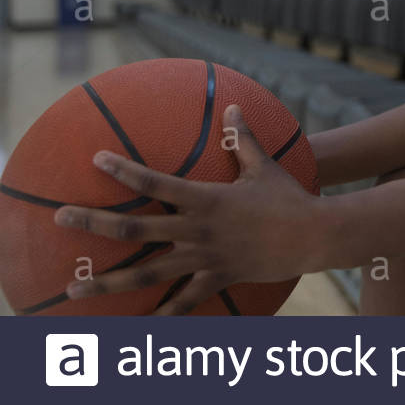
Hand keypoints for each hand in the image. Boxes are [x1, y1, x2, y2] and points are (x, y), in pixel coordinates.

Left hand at [53, 103, 322, 314]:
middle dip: (94, 223)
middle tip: (60, 217)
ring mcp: (204, 258)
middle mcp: (197, 230)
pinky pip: (182, 302)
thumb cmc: (288, 197)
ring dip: (107, 281)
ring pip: (146, 273)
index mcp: (205, 199)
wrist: (314, 235)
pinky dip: (159, 315)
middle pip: (135, 229)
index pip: (156, 183)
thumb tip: (231, 108)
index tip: (97, 160)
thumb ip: (243, 139)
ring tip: (73, 287)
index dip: (125, 171)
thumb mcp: (264, 165)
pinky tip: (134, 327)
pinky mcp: (216, 278)